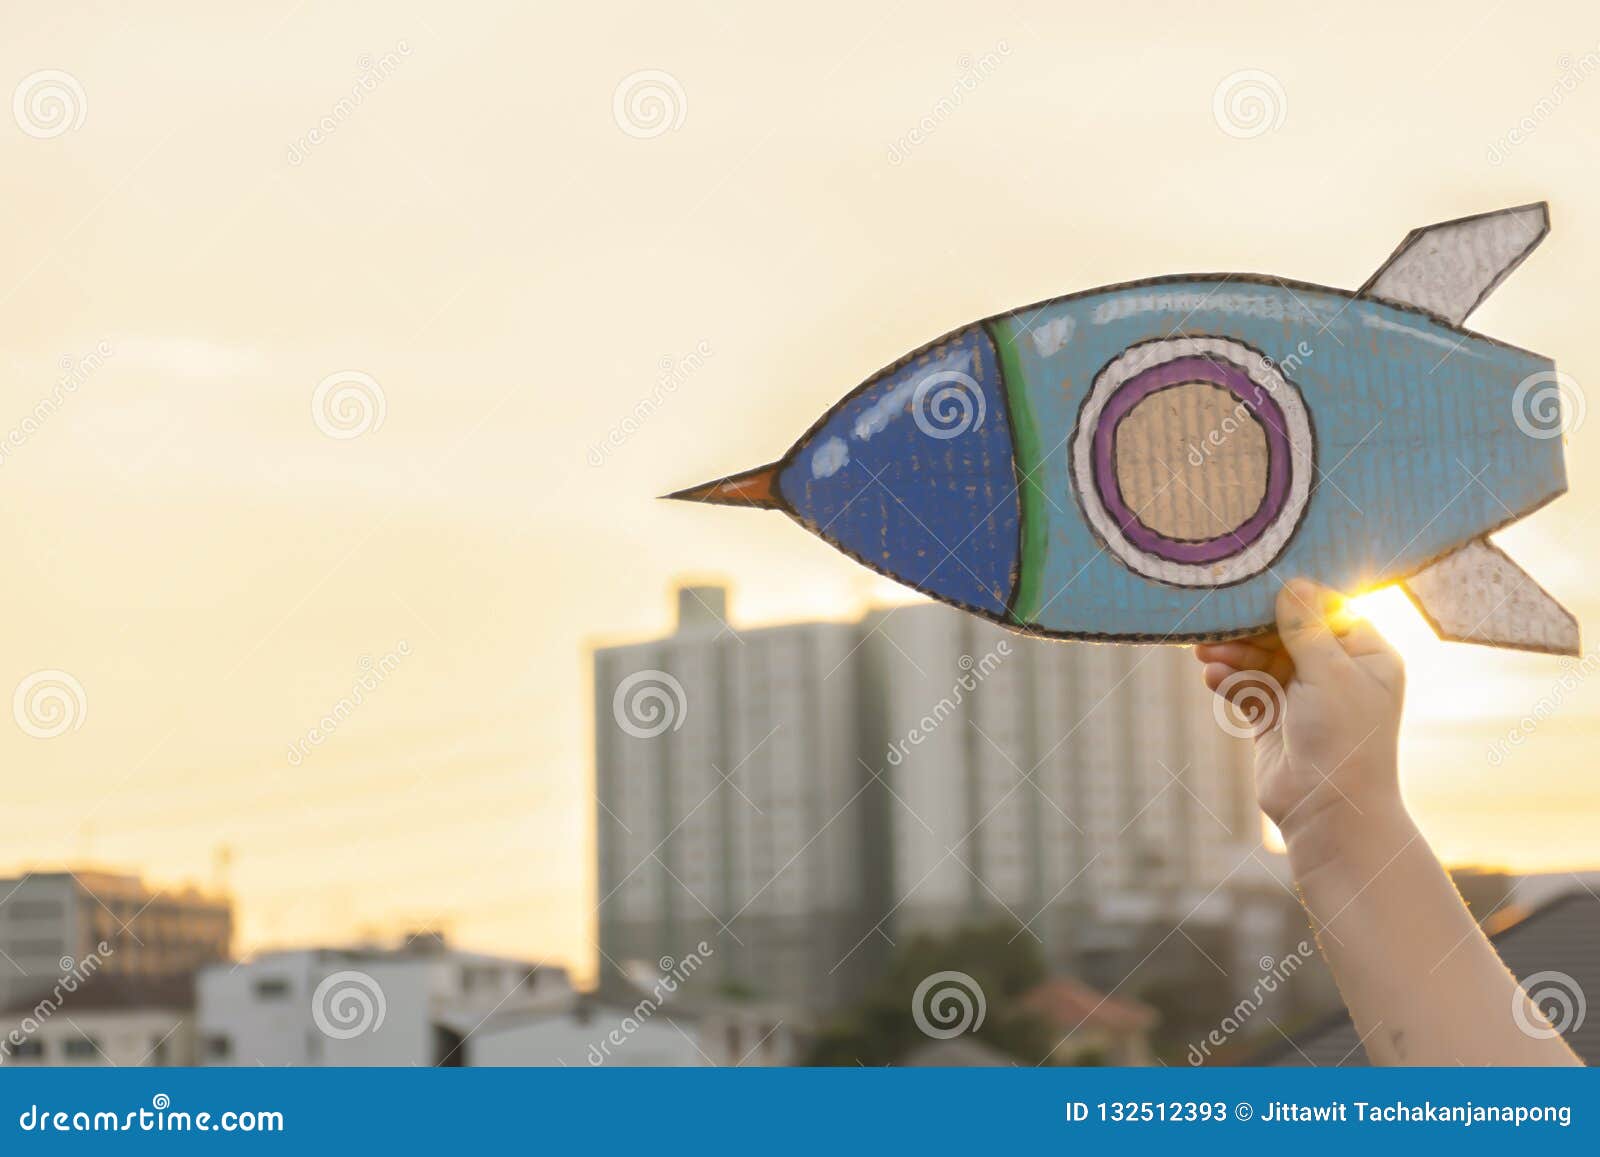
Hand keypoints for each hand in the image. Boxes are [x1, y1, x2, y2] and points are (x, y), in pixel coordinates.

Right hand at [1194, 579, 1405, 869]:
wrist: (1330, 814)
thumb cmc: (1345, 740)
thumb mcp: (1329, 674)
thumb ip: (1306, 628)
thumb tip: (1292, 583)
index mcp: (1367, 657)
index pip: (1328, 611)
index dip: (1294, 598)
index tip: (1257, 584)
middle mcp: (1337, 673)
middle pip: (1287, 634)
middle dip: (1251, 630)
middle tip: (1216, 624)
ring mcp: (1304, 698)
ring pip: (1262, 660)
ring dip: (1234, 655)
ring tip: (1205, 656)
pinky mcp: (1274, 720)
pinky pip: (1248, 689)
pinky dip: (1230, 681)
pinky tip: (1213, 678)